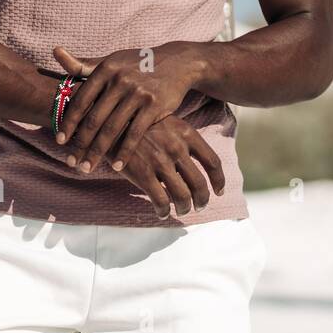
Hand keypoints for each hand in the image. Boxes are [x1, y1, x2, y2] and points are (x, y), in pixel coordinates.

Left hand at [52, 42, 204, 174]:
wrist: (177, 62)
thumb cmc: (138, 64)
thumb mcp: (112, 60)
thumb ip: (84, 64)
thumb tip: (56, 52)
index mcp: (106, 69)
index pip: (81, 100)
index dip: (68, 123)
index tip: (60, 141)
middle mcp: (120, 80)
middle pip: (94, 118)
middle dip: (80, 143)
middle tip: (71, 162)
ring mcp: (138, 93)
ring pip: (112, 129)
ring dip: (98, 152)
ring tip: (87, 167)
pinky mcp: (154, 105)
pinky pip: (135, 133)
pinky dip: (124, 151)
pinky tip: (116, 165)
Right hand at [108, 114, 226, 217]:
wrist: (113, 119)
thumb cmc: (143, 123)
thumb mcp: (170, 123)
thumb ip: (185, 141)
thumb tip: (196, 167)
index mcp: (187, 134)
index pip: (213, 162)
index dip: (219, 180)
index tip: (219, 191)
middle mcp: (177, 148)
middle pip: (199, 184)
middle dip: (202, 200)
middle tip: (200, 206)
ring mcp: (160, 161)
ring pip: (182, 196)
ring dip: (185, 208)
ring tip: (182, 210)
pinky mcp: (142, 173)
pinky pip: (160, 200)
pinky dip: (163, 211)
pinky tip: (162, 212)